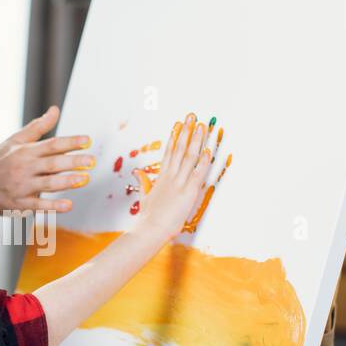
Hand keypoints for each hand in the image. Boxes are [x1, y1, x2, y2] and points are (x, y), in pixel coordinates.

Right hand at [0, 106, 93, 212]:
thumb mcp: (16, 141)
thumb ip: (38, 127)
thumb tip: (55, 110)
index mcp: (25, 151)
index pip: (51, 145)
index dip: (70, 142)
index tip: (87, 140)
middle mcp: (23, 168)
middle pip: (52, 164)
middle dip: (73, 162)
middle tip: (92, 161)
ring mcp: (21, 187)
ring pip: (47, 184)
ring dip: (67, 182)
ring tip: (84, 179)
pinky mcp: (18, 205)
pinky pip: (38, 206)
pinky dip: (53, 207)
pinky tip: (68, 205)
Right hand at [135, 113, 211, 239]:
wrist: (151, 229)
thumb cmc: (148, 217)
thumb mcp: (144, 196)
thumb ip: (143, 182)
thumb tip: (137, 172)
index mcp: (162, 177)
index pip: (169, 152)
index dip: (174, 136)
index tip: (178, 124)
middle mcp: (171, 176)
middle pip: (179, 148)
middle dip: (186, 131)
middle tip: (191, 116)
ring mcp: (180, 182)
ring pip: (189, 156)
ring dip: (196, 140)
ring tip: (202, 125)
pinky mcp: (188, 191)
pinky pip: (198, 173)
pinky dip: (204, 161)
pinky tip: (208, 149)